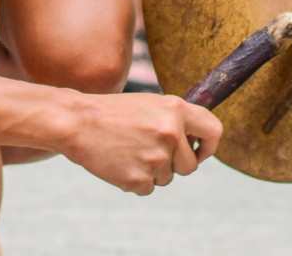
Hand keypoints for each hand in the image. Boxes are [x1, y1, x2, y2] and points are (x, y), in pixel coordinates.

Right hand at [61, 93, 220, 195]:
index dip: (208, 147)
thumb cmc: (112, 112)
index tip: (198, 152)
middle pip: (190, 166)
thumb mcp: (150, 104)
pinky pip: (148, 188)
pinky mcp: (140, 178)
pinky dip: (135, 181)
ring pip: (167, 178)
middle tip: (148, 151)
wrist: (77, 122)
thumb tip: (196, 142)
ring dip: (152, 171)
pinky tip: (120, 163)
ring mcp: (156, 158)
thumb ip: (176, 120)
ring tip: (128, 151)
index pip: (213, 131)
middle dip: (174, 164)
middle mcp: (171, 133)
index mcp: (176, 109)